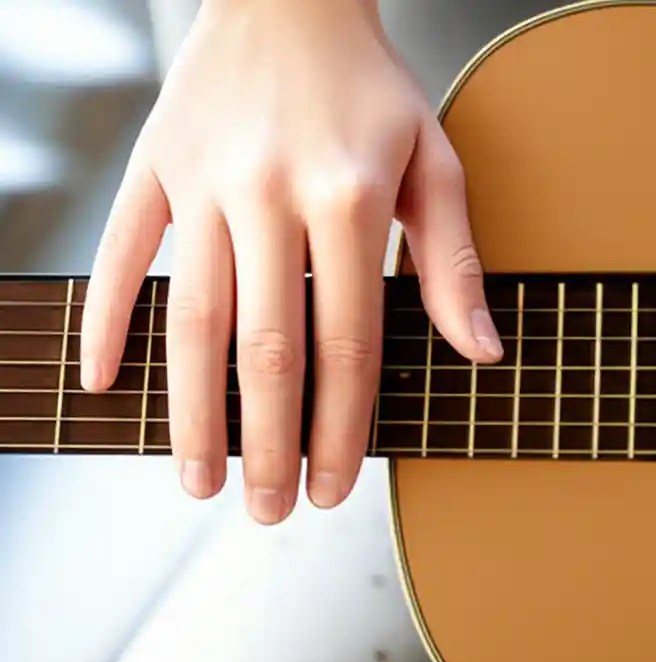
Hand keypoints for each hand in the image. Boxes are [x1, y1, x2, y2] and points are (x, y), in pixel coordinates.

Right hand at [78, 0, 502, 523]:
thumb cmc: (371, 88)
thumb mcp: (436, 160)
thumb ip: (455, 260)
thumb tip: (483, 353)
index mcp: (349, 198)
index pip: (347, 342)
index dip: (340, 427)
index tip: (332, 488)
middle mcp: (270, 195)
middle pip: (267, 348)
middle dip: (269, 443)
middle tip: (267, 512)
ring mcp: (203, 183)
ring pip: (192, 319)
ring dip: (194, 411)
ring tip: (199, 481)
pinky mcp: (153, 167)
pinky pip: (121, 256)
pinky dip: (108, 321)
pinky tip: (106, 386)